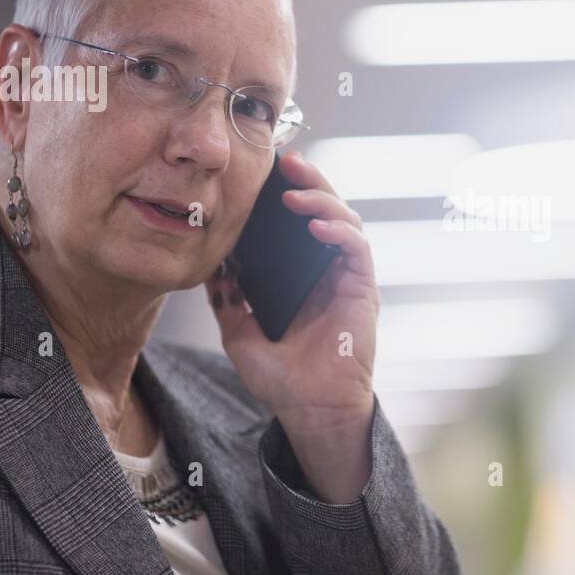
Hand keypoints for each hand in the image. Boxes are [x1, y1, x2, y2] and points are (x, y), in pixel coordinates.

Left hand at [206, 150, 378, 443]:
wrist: (310, 411)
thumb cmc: (281, 379)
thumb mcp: (239, 332)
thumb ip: (227, 299)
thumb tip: (211, 266)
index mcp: (302, 276)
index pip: (299, 221)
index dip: (287, 192)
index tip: (265, 173)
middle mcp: (328, 270)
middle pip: (326, 209)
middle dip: (309, 182)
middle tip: (286, 163)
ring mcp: (347, 278)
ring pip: (346, 220)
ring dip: (322, 200)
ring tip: (293, 195)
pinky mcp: (363, 289)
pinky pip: (357, 248)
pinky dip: (339, 231)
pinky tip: (316, 227)